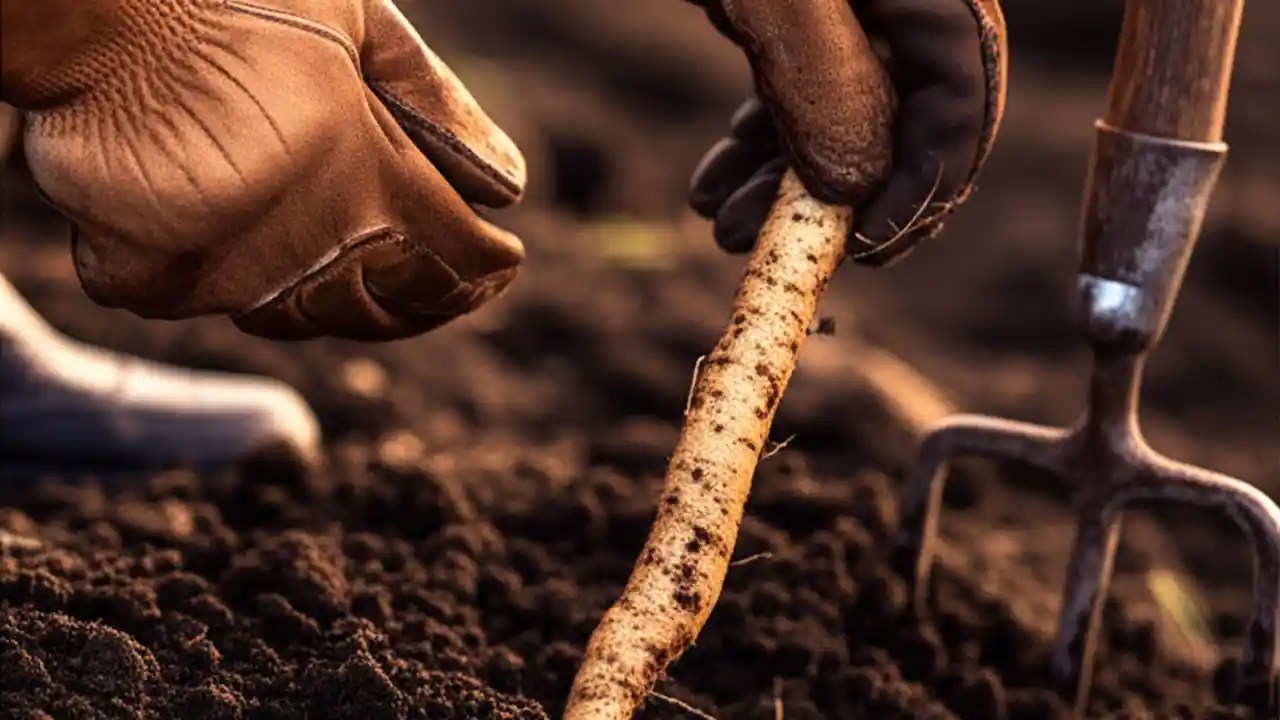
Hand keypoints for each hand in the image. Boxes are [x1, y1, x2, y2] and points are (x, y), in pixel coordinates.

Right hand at [1, 0, 525, 340]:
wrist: (92, 12)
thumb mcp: (356, 20)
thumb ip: (436, 103)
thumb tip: (506, 185)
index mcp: (374, 180)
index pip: (462, 259)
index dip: (489, 267)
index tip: (500, 261)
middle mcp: (312, 245)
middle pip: (394, 307)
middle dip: (432, 297)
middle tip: (448, 282)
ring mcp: (229, 274)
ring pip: (309, 317)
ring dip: (344, 300)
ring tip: (362, 274)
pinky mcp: (156, 282)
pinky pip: (213, 306)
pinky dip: (239, 286)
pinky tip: (253, 258)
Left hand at [687, 0, 1005, 265]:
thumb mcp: (780, 0)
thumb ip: (827, 82)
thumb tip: (856, 188)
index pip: (960, 97)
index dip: (919, 185)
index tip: (861, 250)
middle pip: (903, 121)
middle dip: (831, 198)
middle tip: (771, 252)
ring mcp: (857, 7)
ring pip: (843, 117)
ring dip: (783, 184)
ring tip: (721, 225)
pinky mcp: (808, 14)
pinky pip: (803, 90)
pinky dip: (763, 141)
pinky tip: (715, 181)